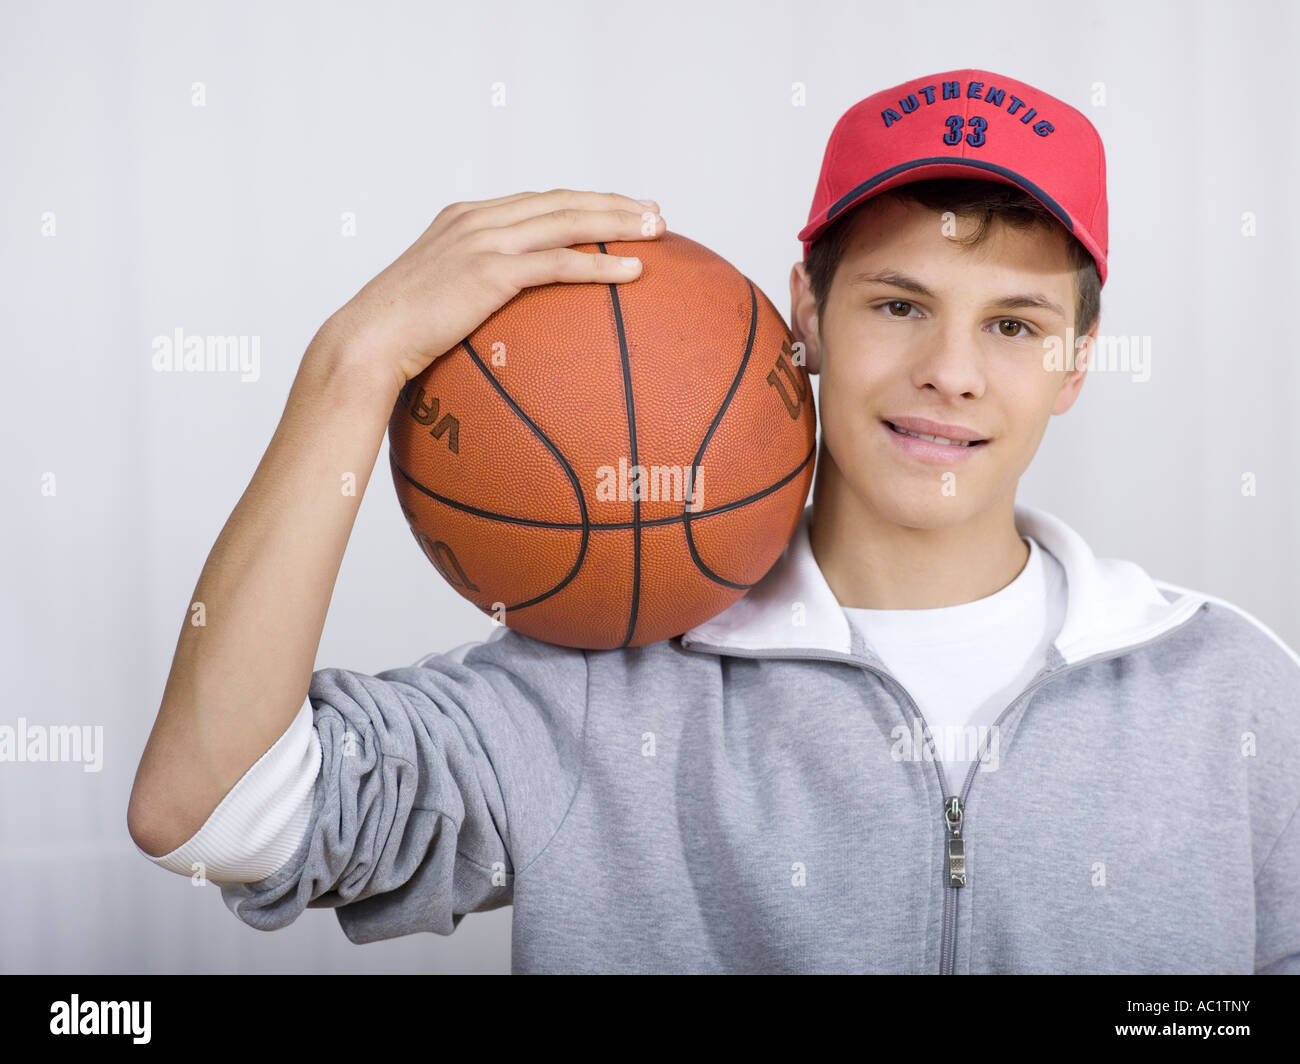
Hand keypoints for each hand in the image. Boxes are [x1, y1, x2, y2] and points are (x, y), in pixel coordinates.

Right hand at [317, 188, 664, 396]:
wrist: (367, 341)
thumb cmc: (399, 335)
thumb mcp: (438, 301)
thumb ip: (472, 293)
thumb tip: (498, 322)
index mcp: (467, 218)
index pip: (539, 200)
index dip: (584, 200)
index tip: (621, 208)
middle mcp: (477, 219)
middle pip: (562, 200)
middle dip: (614, 203)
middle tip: (656, 212)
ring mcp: (483, 241)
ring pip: (568, 220)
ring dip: (619, 222)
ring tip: (658, 230)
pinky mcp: (490, 271)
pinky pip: (559, 262)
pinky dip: (600, 263)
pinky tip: (633, 271)